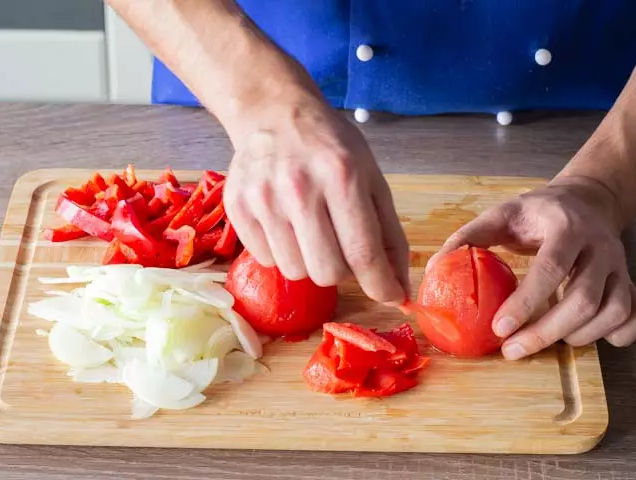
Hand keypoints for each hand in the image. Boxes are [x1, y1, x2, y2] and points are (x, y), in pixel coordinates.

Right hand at [223, 96, 409, 302]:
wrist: (274, 113)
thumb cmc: (330, 146)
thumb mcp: (371, 177)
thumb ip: (389, 234)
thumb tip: (398, 289)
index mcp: (342, 176)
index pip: (363, 253)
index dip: (380, 285)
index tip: (390, 296)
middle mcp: (299, 188)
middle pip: (327, 272)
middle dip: (342, 271)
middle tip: (342, 246)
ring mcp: (263, 198)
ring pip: (295, 272)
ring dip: (310, 261)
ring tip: (311, 230)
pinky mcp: (237, 207)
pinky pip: (266, 260)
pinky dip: (282, 251)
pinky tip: (286, 223)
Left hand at [434, 175, 635, 359]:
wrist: (586, 201)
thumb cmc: (537, 213)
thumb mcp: (502, 214)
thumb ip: (469, 238)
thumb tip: (436, 268)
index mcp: (566, 227)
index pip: (551, 268)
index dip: (527, 302)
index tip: (500, 328)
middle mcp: (601, 248)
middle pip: (584, 299)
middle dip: (547, 332)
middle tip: (513, 350)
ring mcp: (621, 267)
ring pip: (613, 312)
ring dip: (578, 337)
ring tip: (543, 340)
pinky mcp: (632, 282)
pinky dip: (618, 335)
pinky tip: (585, 336)